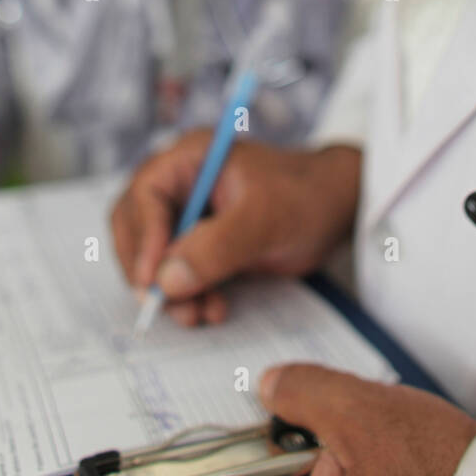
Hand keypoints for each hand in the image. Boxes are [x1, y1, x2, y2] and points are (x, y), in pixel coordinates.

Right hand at [112, 131, 360, 326]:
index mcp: (189, 159)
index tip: (151, 281)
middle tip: (164, 306)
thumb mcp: (263, 220)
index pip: (144, 195)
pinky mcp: (201, 241)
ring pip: (154, 255)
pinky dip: (188, 294)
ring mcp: (189, 213)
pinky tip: (214, 309)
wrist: (338, 210)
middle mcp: (181, 183)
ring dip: (169, 290)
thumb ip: (216, 247)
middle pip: (137, 227)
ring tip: (197, 316)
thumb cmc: (306, 199)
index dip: (142, 238)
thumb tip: (166, 280)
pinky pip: (178, 271)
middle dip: (149, 270)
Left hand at [251, 365, 475, 475]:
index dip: (243, 451)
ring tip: (355, 437)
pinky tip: (366, 449)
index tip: (247, 426)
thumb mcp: (359, 410)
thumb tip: (269, 388)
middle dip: (286, 446)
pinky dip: (337, 463)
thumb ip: (302, 393)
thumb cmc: (437, 463)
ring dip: (315, 452)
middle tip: (317, 421)